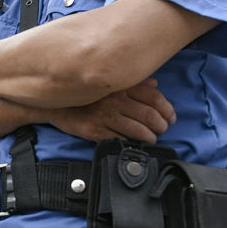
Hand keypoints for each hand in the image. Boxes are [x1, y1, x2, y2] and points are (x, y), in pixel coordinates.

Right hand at [46, 79, 174, 142]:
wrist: (56, 105)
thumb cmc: (86, 95)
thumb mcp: (109, 84)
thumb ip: (133, 83)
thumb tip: (155, 84)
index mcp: (120, 86)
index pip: (154, 98)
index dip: (167, 109)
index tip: (170, 117)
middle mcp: (114, 100)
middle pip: (150, 116)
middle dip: (161, 126)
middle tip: (162, 129)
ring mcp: (104, 116)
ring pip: (139, 131)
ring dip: (150, 137)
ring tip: (151, 138)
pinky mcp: (95, 131)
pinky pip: (121, 141)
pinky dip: (133, 144)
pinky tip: (135, 144)